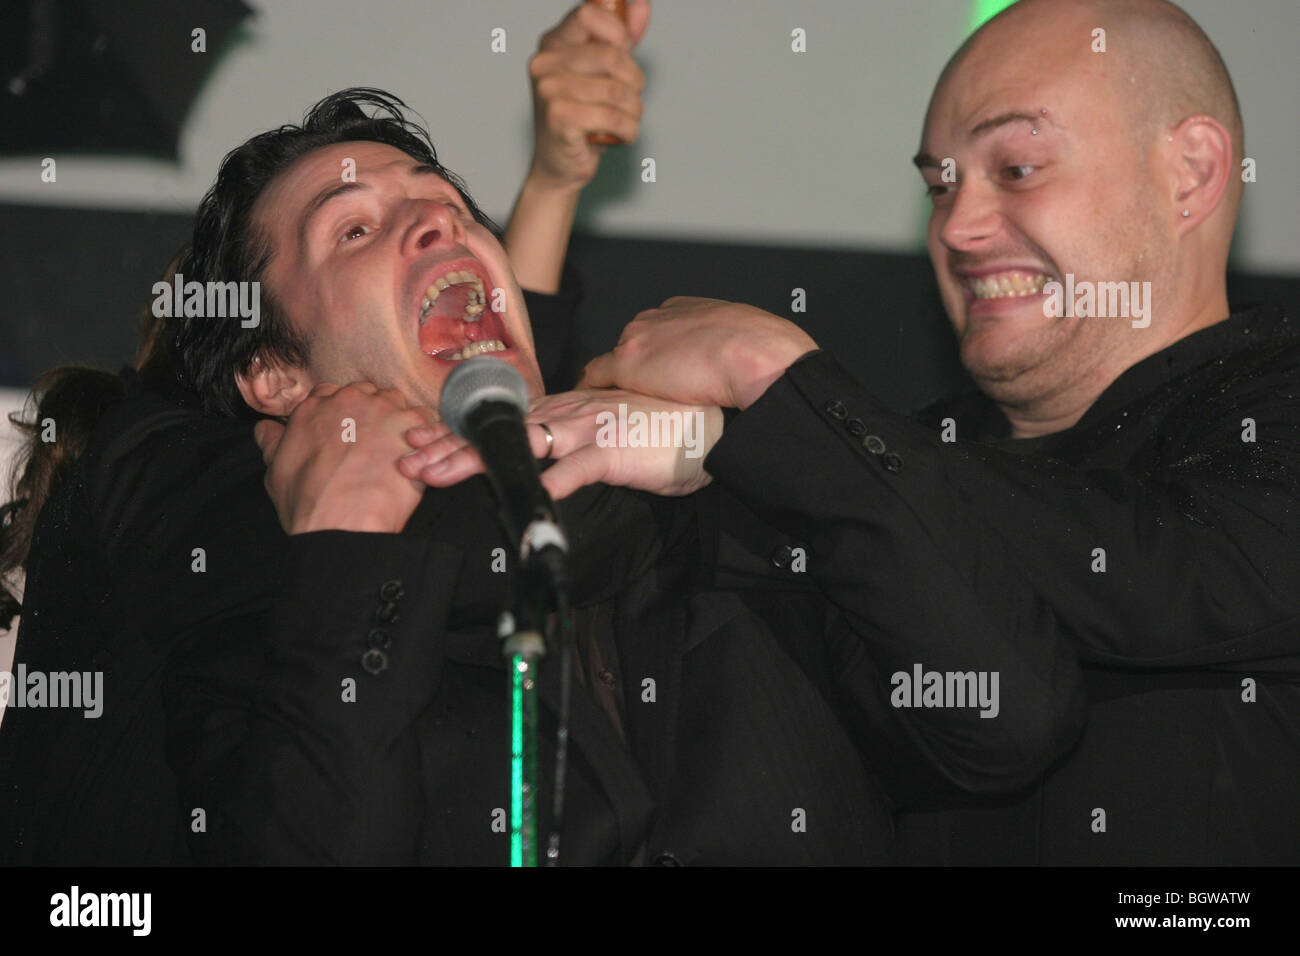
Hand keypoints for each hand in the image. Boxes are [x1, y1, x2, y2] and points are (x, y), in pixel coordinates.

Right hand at [253, 383, 434, 534]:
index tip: (346, 433)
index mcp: (313, 407)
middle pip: (365, 394)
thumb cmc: (309, 502)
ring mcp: (381, 409)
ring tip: (394, 451)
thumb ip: (272, 442)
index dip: (339, 414)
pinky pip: (424, 417)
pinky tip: (415, 455)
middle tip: (371, 445)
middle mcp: (347, 400)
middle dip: (369, 413)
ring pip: (394, 401)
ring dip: (395, 420)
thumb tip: (265, 428)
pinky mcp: (410, 425)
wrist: (343, 522)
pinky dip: (422, 434)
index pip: (330, 394)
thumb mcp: (275, 470)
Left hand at [397, 389, 721, 499]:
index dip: (458, 433)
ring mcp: (589, 429)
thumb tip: (552, 459)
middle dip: (449, 446)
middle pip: (499, 431)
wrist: (711, 421)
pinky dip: (549, 482)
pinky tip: (521, 499)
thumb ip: (576, 442)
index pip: (503, 422)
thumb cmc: (665, 431)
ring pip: (521, 443)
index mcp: (568, 410)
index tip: (420, 442)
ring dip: (476, 460)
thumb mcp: (609, 432)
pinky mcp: (613, 449)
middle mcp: (570, 414)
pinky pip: (576, 468)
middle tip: (407, 460)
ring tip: (438, 473)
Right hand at [527, 0, 649, 190]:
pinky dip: (627, 131)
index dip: (618, 32)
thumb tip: (641, 4)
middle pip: (611, 56)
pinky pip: (614, 117)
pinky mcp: (560, 119)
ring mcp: (549, 91)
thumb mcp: (603, 74)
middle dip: (634, 82)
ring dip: (633, 111)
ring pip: (617, 91)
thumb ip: (621, 38)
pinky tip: (620, 136)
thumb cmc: (581, 118)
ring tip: (626, 120)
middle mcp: (544, 64)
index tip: (624, 52)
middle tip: (631, 99)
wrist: (559, 166)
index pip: (589, 13)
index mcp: (552, 45)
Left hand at [580, 297, 818, 408]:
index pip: (662, 327)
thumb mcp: (747, 335)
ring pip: (616, 359)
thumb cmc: (762, 350)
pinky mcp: (627, 363)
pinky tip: (588, 404)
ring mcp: (640, 338)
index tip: (662, 369)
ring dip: (614, 379)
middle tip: (641, 393)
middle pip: (636, 342)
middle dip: (638, 365)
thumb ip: (731, 342)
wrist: (756, 356)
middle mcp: (659, 316)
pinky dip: (591, 388)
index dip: (660, 351)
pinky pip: (596, 375)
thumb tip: (737, 361)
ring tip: (611, 403)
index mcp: (689, 307)